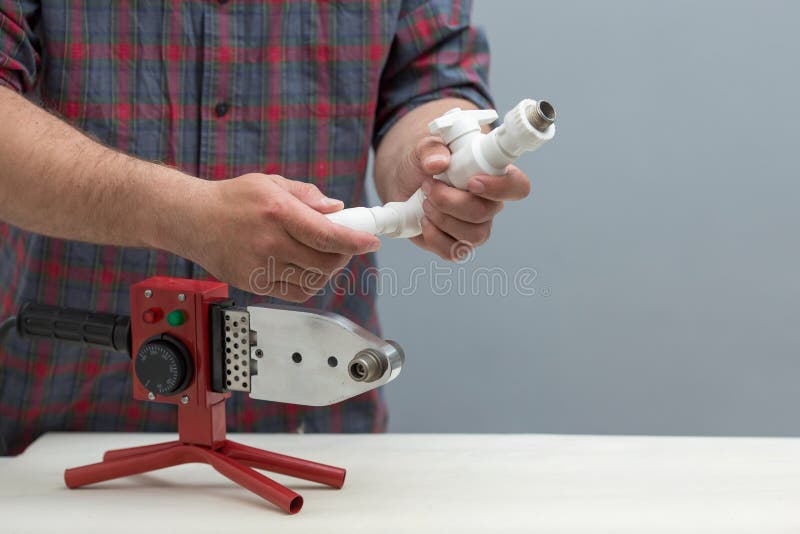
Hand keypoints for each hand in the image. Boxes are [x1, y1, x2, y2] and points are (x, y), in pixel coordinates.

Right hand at [179, 174, 379, 300]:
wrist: (191, 219)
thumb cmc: (232, 199)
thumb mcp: (271, 183)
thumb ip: (307, 195)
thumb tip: (336, 208)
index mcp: (278, 213)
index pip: (327, 235)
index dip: (354, 242)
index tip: (370, 242)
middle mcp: (270, 242)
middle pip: (324, 264)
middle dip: (343, 257)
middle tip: (344, 247)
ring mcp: (261, 266)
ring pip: (312, 282)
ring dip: (326, 271)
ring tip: (321, 256)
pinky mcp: (253, 283)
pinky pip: (294, 293)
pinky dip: (308, 284)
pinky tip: (304, 269)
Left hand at [400, 136, 531, 260]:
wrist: (404, 181)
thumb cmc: (423, 162)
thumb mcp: (424, 147)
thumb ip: (431, 149)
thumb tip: (437, 163)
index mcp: (493, 175)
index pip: (517, 186)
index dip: (500, 187)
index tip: (472, 183)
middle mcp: (489, 204)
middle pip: (485, 212)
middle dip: (451, 201)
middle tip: (428, 186)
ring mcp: (476, 227)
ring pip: (472, 235)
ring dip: (442, 218)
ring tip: (425, 202)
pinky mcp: (457, 244)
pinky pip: (454, 252)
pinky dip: (434, 237)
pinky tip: (424, 221)